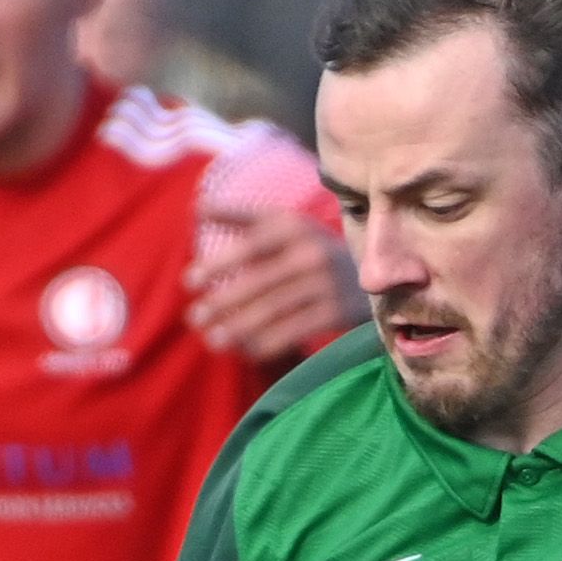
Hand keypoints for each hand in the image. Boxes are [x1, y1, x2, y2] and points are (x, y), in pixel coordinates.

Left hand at [185, 209, 362, 364]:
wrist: (372, 273)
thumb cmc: (309, 248)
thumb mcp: (284, 225)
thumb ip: (241, 217)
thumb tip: (196, 209)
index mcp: (294, 226)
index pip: (251, 245)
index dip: (219, 263)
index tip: (189, 281)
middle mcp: (312, 253)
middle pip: (260, 281)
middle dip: (224, 301)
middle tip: (194, 318)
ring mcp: (326, 284)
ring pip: (275, 310)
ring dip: (240, 328)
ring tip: (212, 340)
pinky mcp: (336, 312)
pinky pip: (294, 332)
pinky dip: (266, 343)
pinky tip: (244, 351)